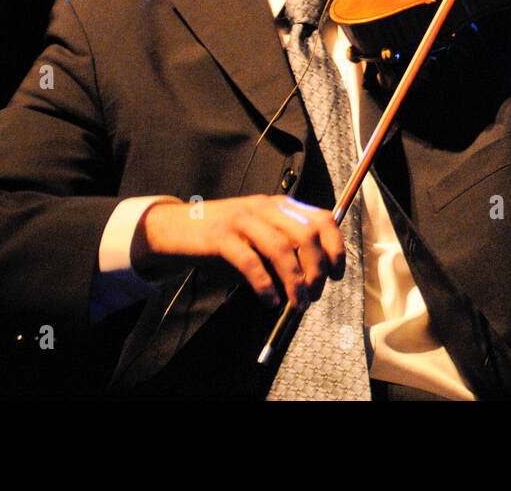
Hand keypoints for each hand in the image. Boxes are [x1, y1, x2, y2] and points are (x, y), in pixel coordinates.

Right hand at [131, 195, 345, 309]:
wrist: (174, 229)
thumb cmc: (222, 239)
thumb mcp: (258, 238)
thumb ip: (283, 253)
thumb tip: (310, 284)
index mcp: (280, 206)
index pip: (322, 219)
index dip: (335, 246)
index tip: (337, 274)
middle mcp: (265, 208)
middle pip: (306, 235)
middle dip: (317, 269)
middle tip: (314, 295)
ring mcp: (242, 220)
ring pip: (282, 248)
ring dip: (295, 281)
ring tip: (297, 304)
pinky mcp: (220, 237)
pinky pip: (250, 262)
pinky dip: (265, 285)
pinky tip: (270, 301)